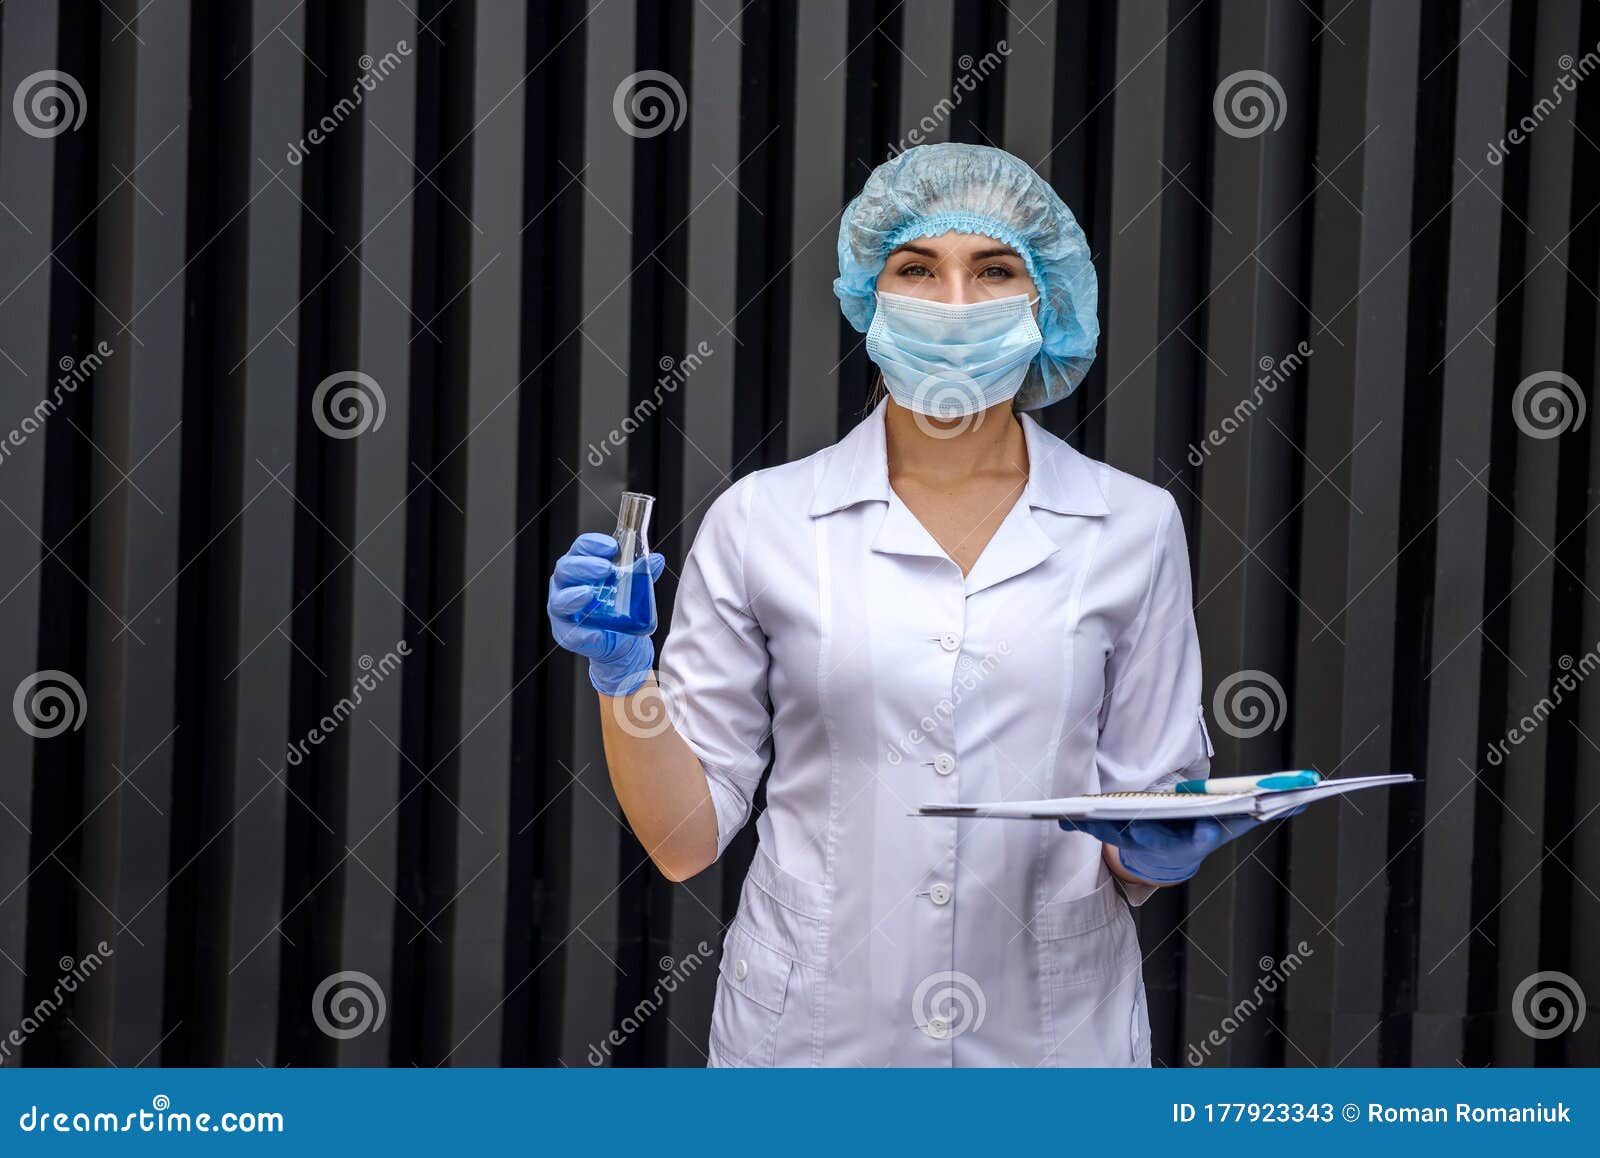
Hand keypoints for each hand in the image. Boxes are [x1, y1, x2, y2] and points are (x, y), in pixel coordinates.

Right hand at [547, 532, 666, 696]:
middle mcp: (567, 584)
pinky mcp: (567, 634)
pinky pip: (571, 634)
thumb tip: (656, 560)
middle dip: (584, 566)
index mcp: (581, 565)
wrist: (621, 638)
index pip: (581, 547)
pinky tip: (596, 634)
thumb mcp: (634, 586)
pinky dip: (583, 634)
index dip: (593, 544)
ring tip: (590, 595)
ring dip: (574, 596)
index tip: (612, 547)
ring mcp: (563, 609)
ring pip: (560, 601)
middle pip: (566, 569)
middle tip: (605, 569)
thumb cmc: (619, 604)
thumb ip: (643, 574)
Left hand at [1058, 807, 1305, 883]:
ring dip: (1100, 827)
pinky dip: (1078, 824)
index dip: (1207, 831)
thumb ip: (1266, 809)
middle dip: (1143, 832)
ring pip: (1118, 835)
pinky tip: (1062, 817)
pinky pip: (1095, 830)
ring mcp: (1139, 843)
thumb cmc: (1202, 830)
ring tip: (1080, 814)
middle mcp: (1168, 844)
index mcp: (1199, 838)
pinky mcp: (1114, 837)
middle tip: (1135, 825)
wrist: (1168, 857)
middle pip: (1155, 838)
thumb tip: (1305, 796)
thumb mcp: (1234, 822)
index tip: (1208, 827)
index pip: (1207, 835)